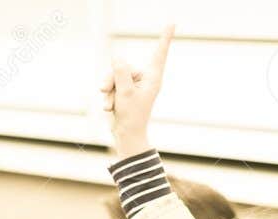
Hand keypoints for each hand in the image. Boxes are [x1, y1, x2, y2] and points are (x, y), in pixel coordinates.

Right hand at [100, 25, 173, 158]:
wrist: (126, 136)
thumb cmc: (131, 117)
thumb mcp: (124, 93)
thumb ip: (120, 73)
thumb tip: (117, 58)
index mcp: (152, 78)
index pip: (158, 54)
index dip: (165, 38)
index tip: (172, 23)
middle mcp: (144, 79)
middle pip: (124, 67)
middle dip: (111, 79)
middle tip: (105, 90)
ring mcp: (133, 85)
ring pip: (114, 76)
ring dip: (108, 91)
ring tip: (108, 105)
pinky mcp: (123, 91)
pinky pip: (111, 86)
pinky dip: (108, 97)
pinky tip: (109, 108)